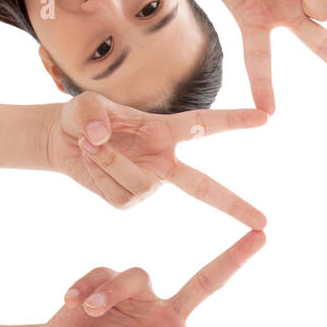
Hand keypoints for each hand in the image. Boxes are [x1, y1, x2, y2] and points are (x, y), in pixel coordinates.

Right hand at [32, 230, 289, 326]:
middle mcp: (164, 316)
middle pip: (208, 281)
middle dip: (235, 257)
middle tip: (264, 234)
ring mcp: (139, 297)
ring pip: (138, 276)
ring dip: (110, 293)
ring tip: (86, 311)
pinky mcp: (109, 281)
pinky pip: (104, 274)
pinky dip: (87, 287)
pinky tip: (69, 302)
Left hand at [46, 91, 268, 226]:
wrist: (62, 141)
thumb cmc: (82, 118)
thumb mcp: (84, 104)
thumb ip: (91, 113)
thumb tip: (101, 137)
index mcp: (165, 132)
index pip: (206, 126)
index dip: (235, 121)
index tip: (265, 118)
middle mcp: (164, 162)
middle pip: (204, 187)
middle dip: (233, 204)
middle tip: (263, 222)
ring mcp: (148, 184)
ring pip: (140, 184)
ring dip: (110, 162)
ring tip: (91, 143)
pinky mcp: (127, 201)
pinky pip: (117, 194)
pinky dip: (98, 175)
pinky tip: (91, 162)